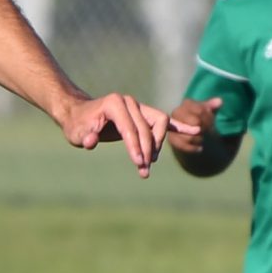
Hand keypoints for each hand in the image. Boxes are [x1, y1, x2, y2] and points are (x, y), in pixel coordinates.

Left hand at [58, 92, 185, 177]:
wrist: (79, 115)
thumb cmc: (78, 125)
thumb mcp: (76, 133)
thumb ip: (85, 137)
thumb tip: (91, 141)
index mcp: (115, 103)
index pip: (132, 127)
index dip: (136, 146)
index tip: (139, 164)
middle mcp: (130, 102)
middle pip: (149, 127)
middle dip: (147, 149)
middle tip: (143, 170)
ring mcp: (139, 107)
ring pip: (160, 123)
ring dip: (158, 144)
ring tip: (150, 163)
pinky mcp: (144, 114)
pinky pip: (166, 121)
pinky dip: (179, 127)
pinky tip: (195, 132)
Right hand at [166, 96, 221, 156]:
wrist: (193, 132)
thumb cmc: (202, 118)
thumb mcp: (209, 111)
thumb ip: (213, 106)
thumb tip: (219, 101)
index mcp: (187, 104)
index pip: (201, 111)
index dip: (208, 119)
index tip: (211, 122)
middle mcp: (176, 112)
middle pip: (195, 122)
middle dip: (204, 128)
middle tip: (206, 131)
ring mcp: (173, 126)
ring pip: (190, 135)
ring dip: (199, 139)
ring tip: (202, 138)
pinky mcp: (172, 139)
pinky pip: (183, 145)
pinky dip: (193, 148)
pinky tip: (199, 147)